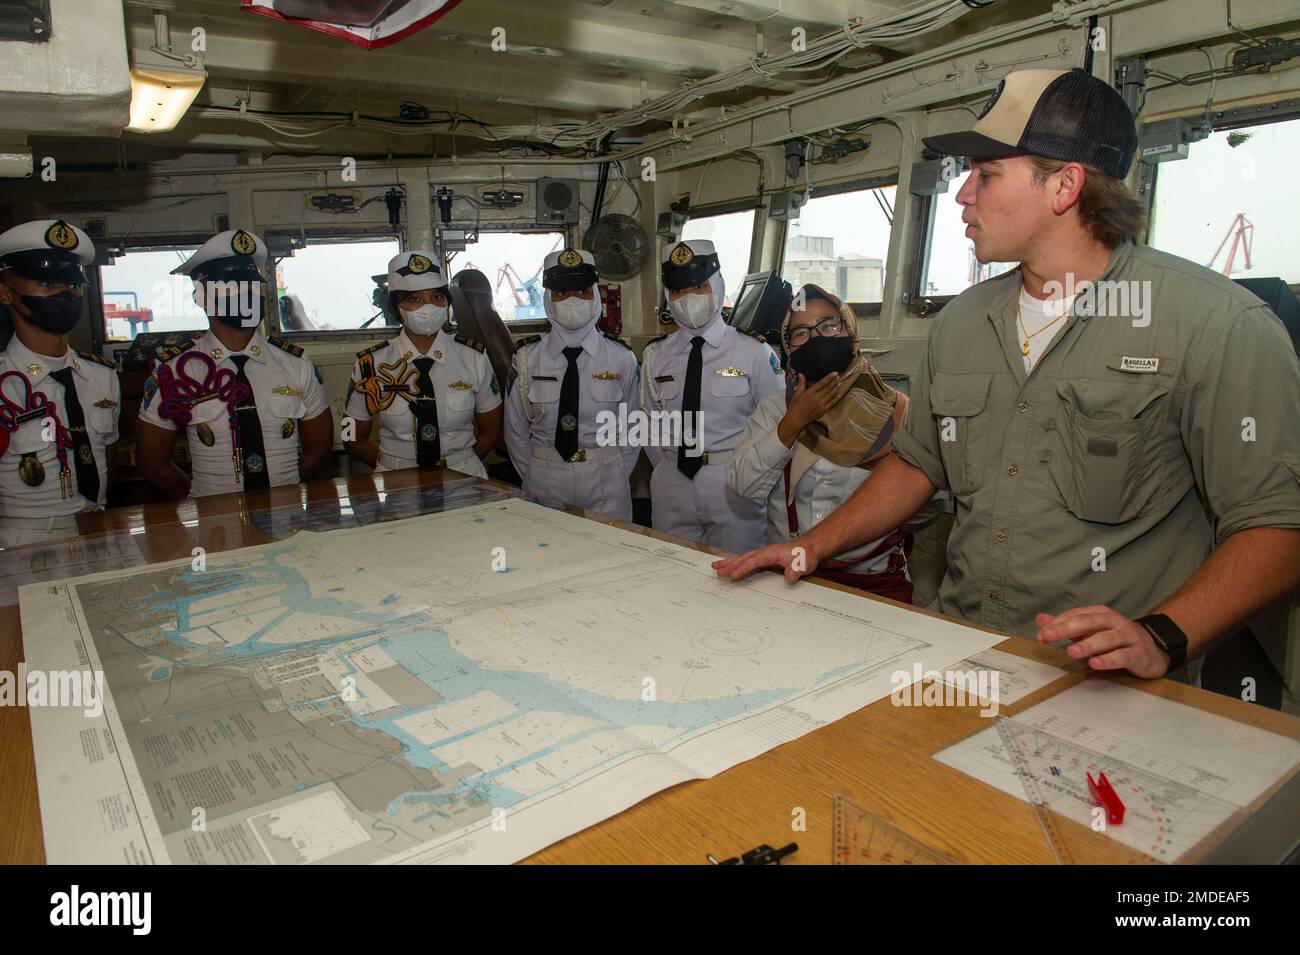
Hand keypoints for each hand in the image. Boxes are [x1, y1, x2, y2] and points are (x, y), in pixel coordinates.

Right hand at [712, 540, 820, 583]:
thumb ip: (796, 570)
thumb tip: (790, 576)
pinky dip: (735, 563)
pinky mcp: (762, 558)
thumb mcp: (803, 564)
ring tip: (715, 567)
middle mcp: (764, 552)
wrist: (808, 549)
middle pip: (744, 558)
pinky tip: (728, 567)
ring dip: (729, 562)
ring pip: (742, 558)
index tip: (733, 575)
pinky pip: (746, 560)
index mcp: (771, 553)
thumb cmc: (804, 556)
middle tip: (718, 573)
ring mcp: (762, 554)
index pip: (754, 561)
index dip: (743, 568)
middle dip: (730, 565)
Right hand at [777, 373, 840, 446]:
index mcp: (810, 393)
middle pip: (828, 388)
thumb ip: (801, 383)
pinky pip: (832, 403)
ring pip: (831, 395)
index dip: (829, 377)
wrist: (796, 420)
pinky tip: (839, 394)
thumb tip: (801, 374)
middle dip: (834, 381)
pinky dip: (836, 398)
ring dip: (836, 388)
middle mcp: (817, 398)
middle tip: (838, 377)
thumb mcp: (796, 394)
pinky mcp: (823, 411)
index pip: (822, 383)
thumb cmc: (795, 407)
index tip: (835, 373)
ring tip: (839, 383)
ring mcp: (821, 405)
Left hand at [1035, 606, 1170, 678]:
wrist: (1153, 649)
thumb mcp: (1091, 630)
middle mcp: (1114, 622)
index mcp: (1100, 614)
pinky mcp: (1138, 654)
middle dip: (1067, 628)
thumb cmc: (1116, 639)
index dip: (1057, 624)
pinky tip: (1095, 664)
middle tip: (1048, 636)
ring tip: (1072, 652)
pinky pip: (1123, 656)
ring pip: (1106, 639)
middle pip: (1089, 622)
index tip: (1041, 635)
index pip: (1076, 615)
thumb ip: (1066, 625)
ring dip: (1088, 645)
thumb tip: (1040, 619)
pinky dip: (1109, 660)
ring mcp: (1128, 637)